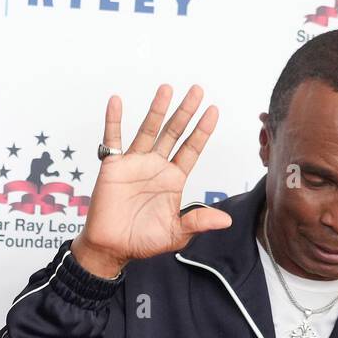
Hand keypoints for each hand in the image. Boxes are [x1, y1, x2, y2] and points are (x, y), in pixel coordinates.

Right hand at [71, 84, 232, 277]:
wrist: (111, 248)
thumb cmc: (142, 241)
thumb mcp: (175, 234)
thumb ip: (198, 221)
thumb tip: (226, 220)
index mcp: (172, 180)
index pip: (191, 149)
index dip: (202, 131)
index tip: (213, 110)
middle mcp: (155, 167)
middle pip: (173, 133)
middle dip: (185, 112)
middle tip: (197, 90)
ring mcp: (134, 164)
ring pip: (148, 130)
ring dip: (157, 110)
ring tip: (167, 89)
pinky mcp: (113, 167)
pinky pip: (112, 140)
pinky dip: (113, 120)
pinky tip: (117, 101)